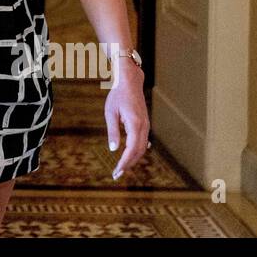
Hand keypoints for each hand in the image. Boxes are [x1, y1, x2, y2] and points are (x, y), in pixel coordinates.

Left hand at [105, 61, 149, 179]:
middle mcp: (143, 126)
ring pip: (142, 148)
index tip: (117, 171)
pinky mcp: (144, 124)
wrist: (130, 82)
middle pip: (139, 152)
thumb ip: (113, 131)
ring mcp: (146, 125)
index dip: (125, 162)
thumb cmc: (118, 95)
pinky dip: (137, 151)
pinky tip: (131, 157)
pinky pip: (143, 141)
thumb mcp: (111, 112)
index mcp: (135, 124)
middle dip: (128, 164)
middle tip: (117, 174)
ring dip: (132, 159)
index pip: (132, 149)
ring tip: (121, 168)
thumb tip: (113, 149)